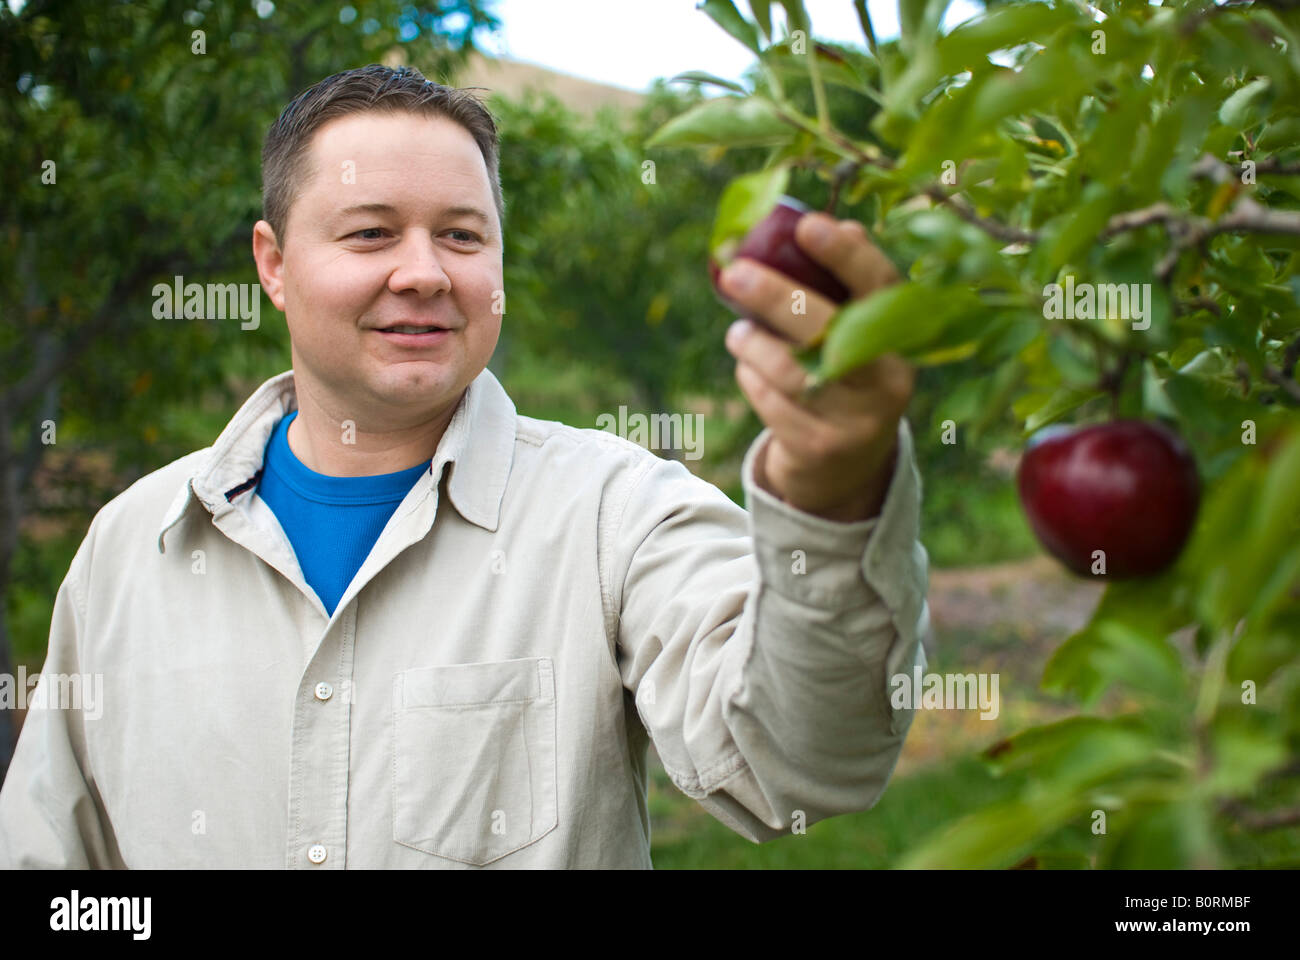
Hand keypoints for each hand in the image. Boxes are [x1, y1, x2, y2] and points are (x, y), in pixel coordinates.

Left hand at [720, 211, 913, 521]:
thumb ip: (845, 287)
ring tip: (737, 333)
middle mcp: (888, 381)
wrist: (846, 468)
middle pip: (829, 330)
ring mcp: (857, 420)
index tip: (806, 226)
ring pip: (791, 370)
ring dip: (753, 344)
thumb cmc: (844, 378)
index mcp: (902, 340)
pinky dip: (752, 379)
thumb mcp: (857, 337)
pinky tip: (750, 369)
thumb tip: (836, 222)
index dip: (845, 255)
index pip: (880, 288)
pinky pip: (772, 403)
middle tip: (734, 272)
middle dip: (776, 297)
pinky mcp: (820, 447)